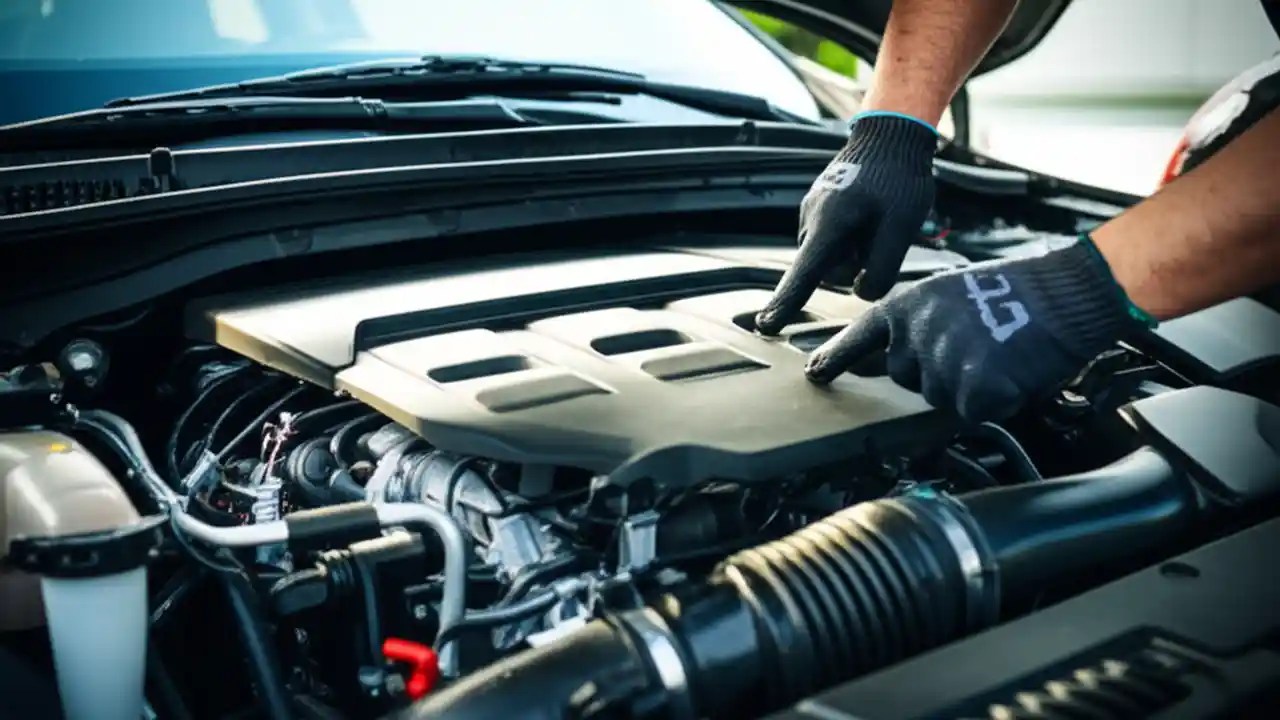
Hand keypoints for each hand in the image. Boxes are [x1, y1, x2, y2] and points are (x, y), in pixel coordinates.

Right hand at [755, 113, 936, 334]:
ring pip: (831, 258)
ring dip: (855, 252)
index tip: (766, 325)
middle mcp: (812, 221)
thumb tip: (863, 293)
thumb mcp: (902, 227)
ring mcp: (812, 213)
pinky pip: (832, 240)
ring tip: (877, 221)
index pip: (804, 275)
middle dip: (856, 267)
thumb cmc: (899, 178)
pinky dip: (852, 238)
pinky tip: (870, 215)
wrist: (890, 134)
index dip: (785, 304)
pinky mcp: (819, 209)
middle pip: (828, 272)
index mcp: (829, 225)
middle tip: (884, 235)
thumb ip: (882, 268)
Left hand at [805, 239, 1136, 422]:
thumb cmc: (1019, 294)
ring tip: (1000, 354)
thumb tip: (902, 358)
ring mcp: (940, 362)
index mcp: (907, 306)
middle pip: (908, 378)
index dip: (837, 358)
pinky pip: (974, 411)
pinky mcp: (971, 387)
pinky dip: (996, 401)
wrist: (1066, 293)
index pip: (861, 337)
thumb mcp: (954, 296)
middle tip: (978, 347)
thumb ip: (923, 326)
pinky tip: (1013, 372)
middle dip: (937, 373)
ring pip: (942, 398)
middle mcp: (915, 334)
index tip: (814, 374)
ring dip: (968, 388)